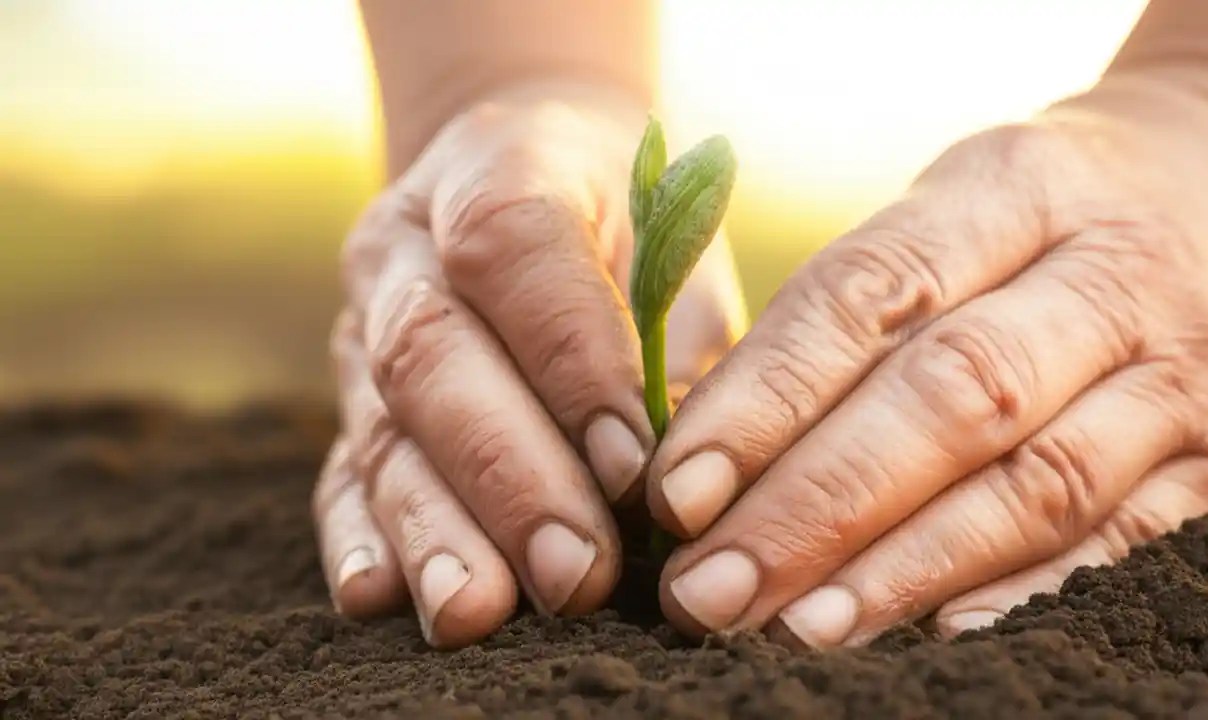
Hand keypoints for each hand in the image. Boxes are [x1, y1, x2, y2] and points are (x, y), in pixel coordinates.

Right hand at [311, 80, 745, 647]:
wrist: (536, 175)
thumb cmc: (633, 229)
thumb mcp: (678, 255)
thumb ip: (677, 350)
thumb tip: (683, 488)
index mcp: (498, 166)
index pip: (514, 248)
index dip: (570, 359)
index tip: (635, 466)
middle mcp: (407, 246)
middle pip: (433, 353)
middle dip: (508, 474)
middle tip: (574, 571)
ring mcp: (364, 325)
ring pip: (385, 425)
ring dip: (434, 526)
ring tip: (478, 609)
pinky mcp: (354, 404)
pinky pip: (340, 470)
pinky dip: (359, 536)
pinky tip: (377, 595)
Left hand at [648, 74, 1207, 646]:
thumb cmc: (1044, 219)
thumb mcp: (957, 209)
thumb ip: (855, 313)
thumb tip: (718, 456)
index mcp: (1016, 187)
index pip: (869, 293)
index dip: (766, 397)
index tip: (678, 489)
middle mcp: (1112, 272)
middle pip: (952, 398)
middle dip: (817, 505)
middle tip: (710, 590)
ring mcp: (1182, 372)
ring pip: (1036, 481)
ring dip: (904, 569)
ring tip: (796, 629)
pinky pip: (1123, 541)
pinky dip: (1020, 594)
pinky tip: (929, 635)